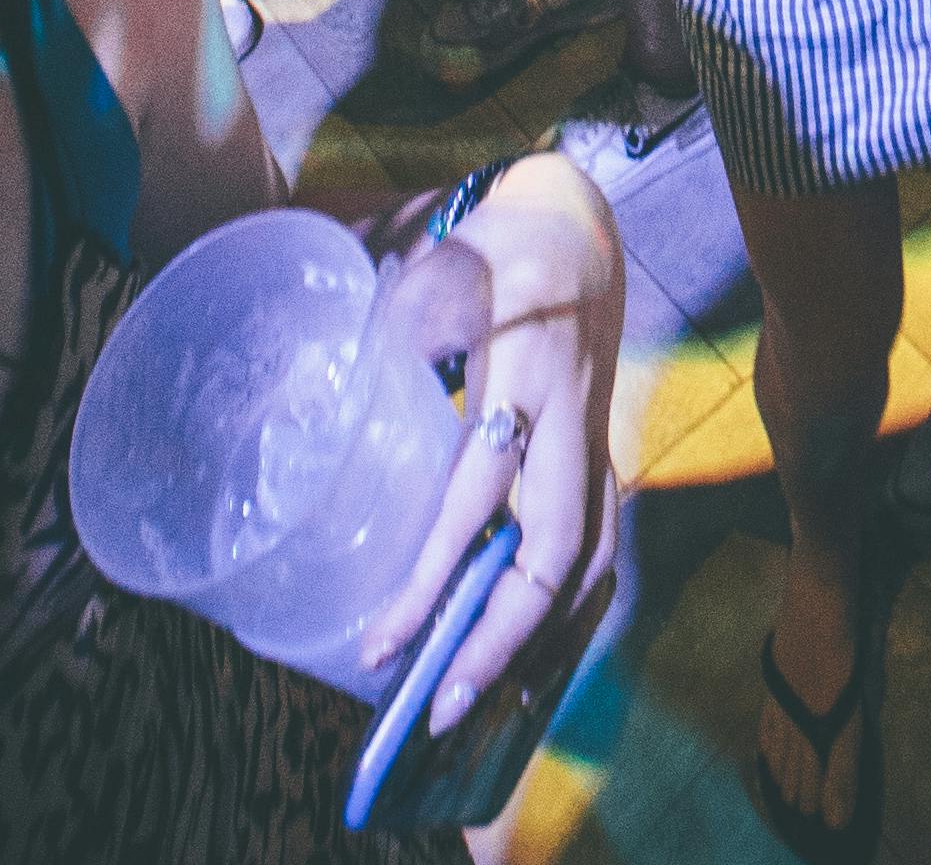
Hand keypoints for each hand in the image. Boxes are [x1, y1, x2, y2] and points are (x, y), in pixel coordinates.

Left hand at [357, 155, 625, 720]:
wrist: (578, 224)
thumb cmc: (496, 248)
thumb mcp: (441, 269)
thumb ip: (397, 329)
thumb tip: (333, 409)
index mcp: (526, 374)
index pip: (481, 494)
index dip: (434, 575)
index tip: (383, 644)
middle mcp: (570, 421)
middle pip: (556, 554)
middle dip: (502, 640)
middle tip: (444, 705)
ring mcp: (593, 444)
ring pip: (591, 564)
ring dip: (546, 644)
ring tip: (489, 705)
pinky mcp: (598, 458)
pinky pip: (597, 551)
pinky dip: (571, 616)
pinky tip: (536, 661)